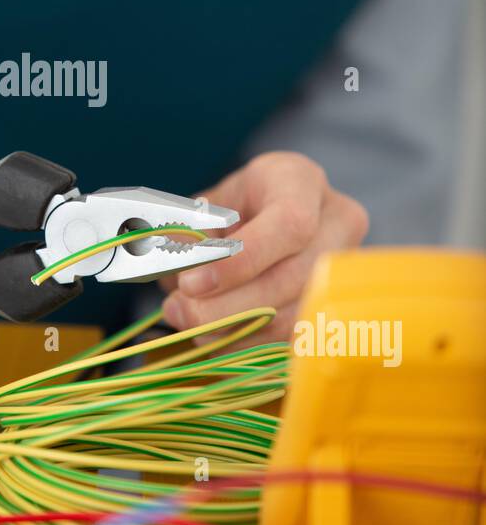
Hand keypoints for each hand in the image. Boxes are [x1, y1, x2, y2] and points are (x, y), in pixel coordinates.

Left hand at [160, 152, 368, 341]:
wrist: (260, 218)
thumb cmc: (229, 208)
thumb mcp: (203, 208)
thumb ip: (192, 240)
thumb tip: (179, 283)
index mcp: (301, 181)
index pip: (289, 225)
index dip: (241, 261)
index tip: (191, 284)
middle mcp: (336, 222)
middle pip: (294, 278)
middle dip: (229, 306)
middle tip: (180, 313)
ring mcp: (343, 267)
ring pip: (296, 315)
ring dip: (236, 331)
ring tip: (190, 324)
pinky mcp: (334, 306)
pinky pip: (293, 338)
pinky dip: (249, 343)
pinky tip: (216, 337)